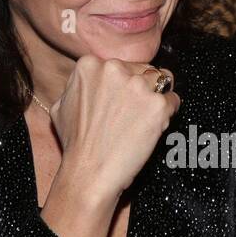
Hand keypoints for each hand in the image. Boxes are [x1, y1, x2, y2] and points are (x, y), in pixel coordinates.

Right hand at [48, 55, 181, 199]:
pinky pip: (174, 101)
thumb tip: (91, 82)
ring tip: (144, 120)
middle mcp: (114, 69)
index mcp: (90, 65)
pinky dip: (168, 113)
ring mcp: (138, 86)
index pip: (121, 64)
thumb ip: (79, 86)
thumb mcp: (61, 105)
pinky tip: (154, 127)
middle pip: (142, 70)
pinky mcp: (158, 105)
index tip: (122, 101)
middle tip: (134, 114)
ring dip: (156, 99)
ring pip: (160, 82)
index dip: (125, 84)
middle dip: (142, 89)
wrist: (89, 172)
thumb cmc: (76, 144)